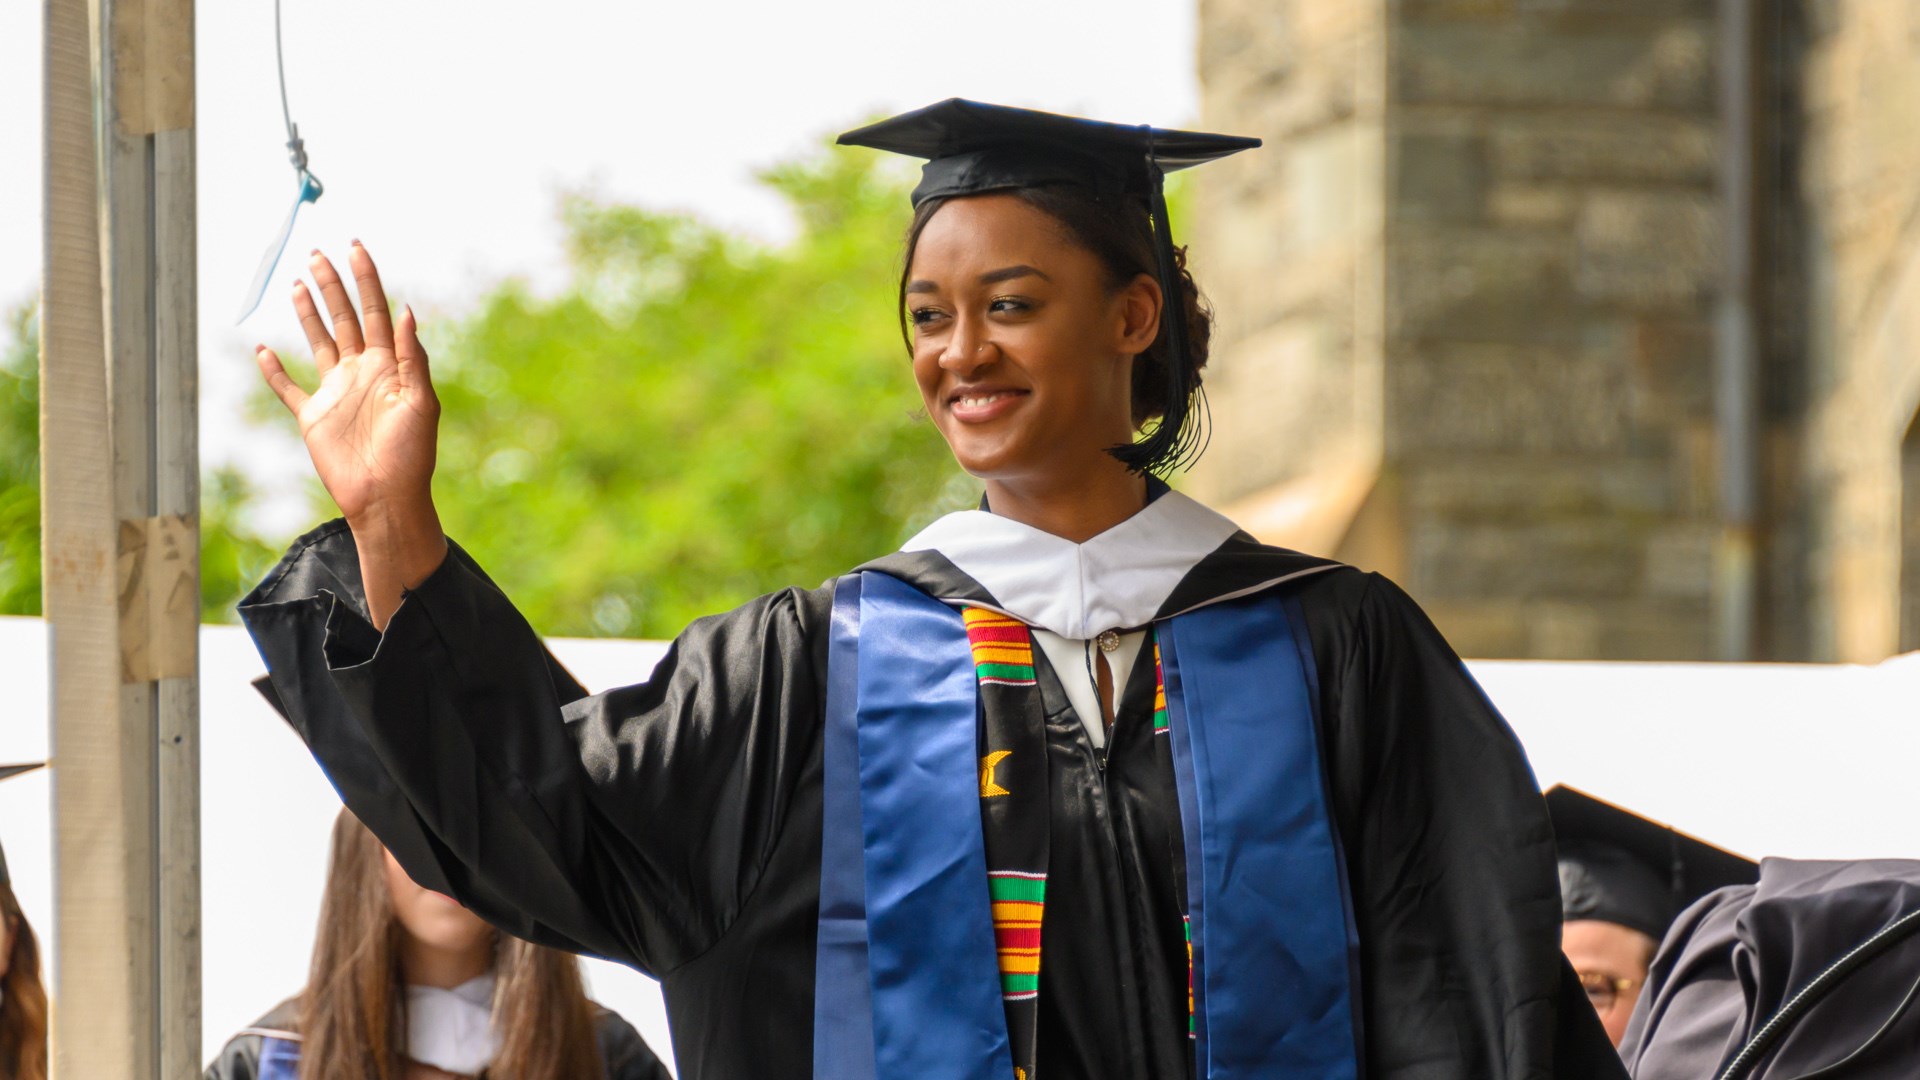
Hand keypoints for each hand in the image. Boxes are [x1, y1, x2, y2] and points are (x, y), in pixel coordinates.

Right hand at [255, 243, 439, 528]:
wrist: (387, 498)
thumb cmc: (412, 454)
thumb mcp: (421, 402)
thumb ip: (413, 357)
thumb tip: (407, 311)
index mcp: (389, 365)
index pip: (376, 311)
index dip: (366, 279)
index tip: (355, 247)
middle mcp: (361, 372)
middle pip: (345, 317)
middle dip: (332, 285)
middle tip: (317, 252)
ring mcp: (336, 392)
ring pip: (319, 341)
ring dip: (309, 313)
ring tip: (299, 282)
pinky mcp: (313, 417)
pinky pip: (288, 388)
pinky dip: (273, 371)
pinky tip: (263, 350)